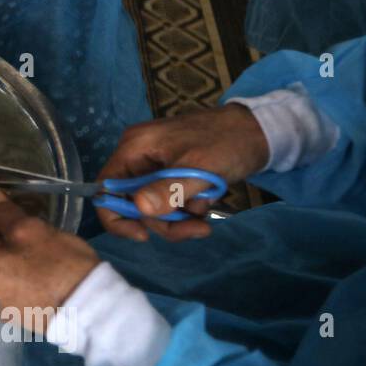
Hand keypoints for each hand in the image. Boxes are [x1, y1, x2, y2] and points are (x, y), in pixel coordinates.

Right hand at [96, 105, 269, 241]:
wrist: (259, 131)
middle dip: (163, 220)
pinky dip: (186, 207)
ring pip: (152, 206)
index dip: (117, 216)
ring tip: (206, 212)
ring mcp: (154, 165)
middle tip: (197, 228)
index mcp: (134, 148)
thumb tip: (139, 209)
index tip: (144, 234)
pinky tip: (206, 199)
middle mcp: (138, 157)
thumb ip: (168, 189)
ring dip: (179, 216)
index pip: (106, 188)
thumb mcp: (198, 168)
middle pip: (133, 203)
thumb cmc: (227, 142)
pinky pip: (168, 200)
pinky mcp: (171, 173)